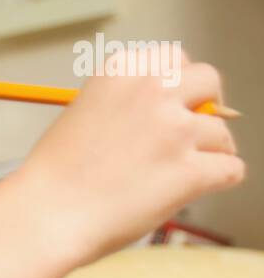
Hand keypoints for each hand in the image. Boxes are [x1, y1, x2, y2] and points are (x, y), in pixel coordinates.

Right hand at [14, 46, 244, 268]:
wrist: (46, 217)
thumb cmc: (55, 179)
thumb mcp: (83, 114)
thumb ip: (124, 104)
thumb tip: (166, 116)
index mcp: (123, 70)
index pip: (174, 59)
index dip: (178, 86)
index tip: (173, 107)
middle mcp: (152, 92)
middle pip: (209, 81)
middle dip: (207, 106)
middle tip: (196, 133)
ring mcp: (174, 131)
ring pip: (221, 132)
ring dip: (211, 151)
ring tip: (189, 173)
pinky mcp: (189, 172)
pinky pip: (231, 168)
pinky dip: (222, 178)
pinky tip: (202, 187)